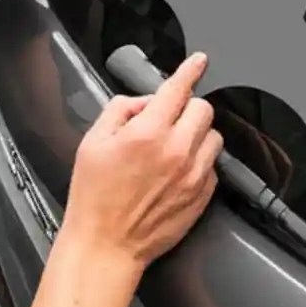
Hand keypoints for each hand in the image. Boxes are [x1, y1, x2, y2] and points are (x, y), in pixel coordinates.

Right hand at [61, 52, 222, 268]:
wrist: (106, 246)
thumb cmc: (94, 197)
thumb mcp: (92, 142)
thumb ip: (121, 110)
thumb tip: (144, 102)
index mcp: (147, 133)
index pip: (178, 89)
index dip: (190, 70)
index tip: (199, 61)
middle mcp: (177, 151)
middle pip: (203, 109)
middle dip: (186, 108)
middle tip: (167, 121)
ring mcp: (194, 175)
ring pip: (213, 136)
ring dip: (196, 135)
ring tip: (172, 149)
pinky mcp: (203, 195)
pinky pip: (212, 166)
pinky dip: (199, 162)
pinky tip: (176, 173)